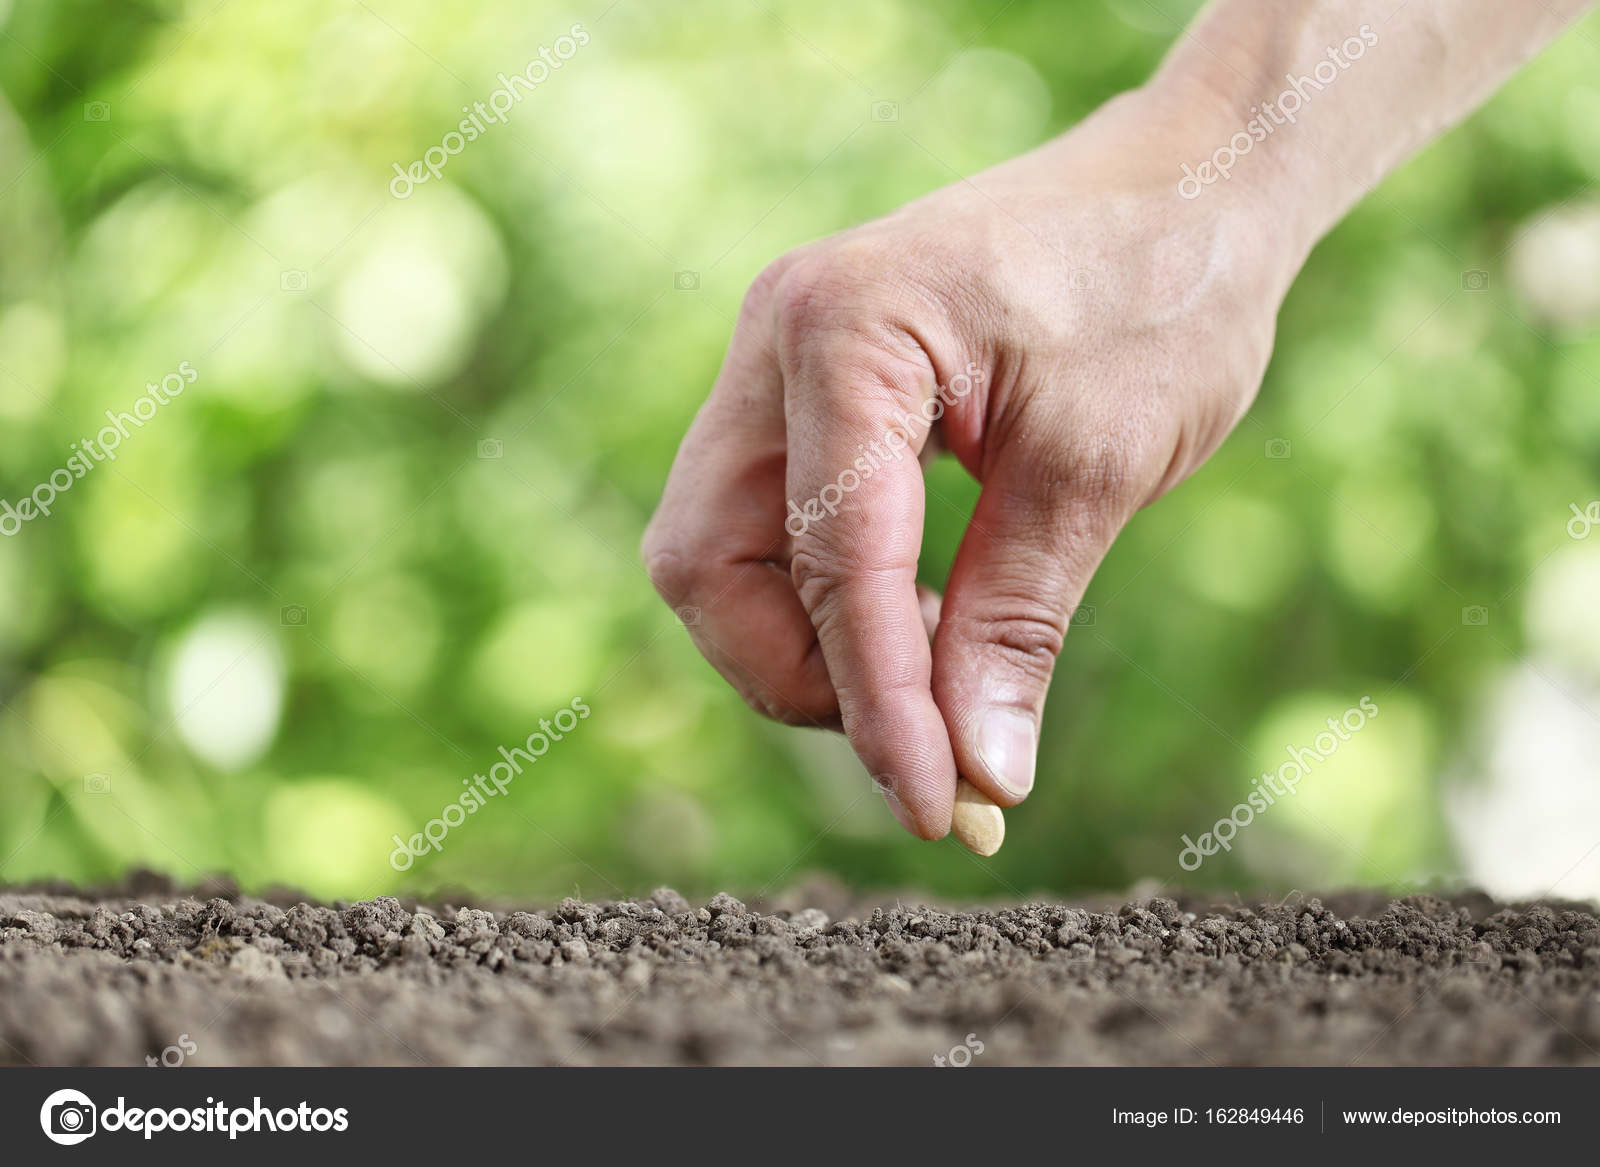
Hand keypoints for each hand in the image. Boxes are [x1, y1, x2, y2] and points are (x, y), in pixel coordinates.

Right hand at [643, 85, 1297, 839]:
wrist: (1185, 184)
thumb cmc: (1160, 294)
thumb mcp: (1095, 470)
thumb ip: (1014, 626)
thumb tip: (978, 778)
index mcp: (843, 332)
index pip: (831, 561)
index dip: (878, 705)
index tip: (939, 809)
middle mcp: (776, 339)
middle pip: (709, 565)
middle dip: (802, 675)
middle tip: (926, 737)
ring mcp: (777, 361)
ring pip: (719, 554)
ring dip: (808, 644)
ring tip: (937, 678)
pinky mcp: (804, 391)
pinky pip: (765, 523)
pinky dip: (825, 597)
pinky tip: (919, 620)